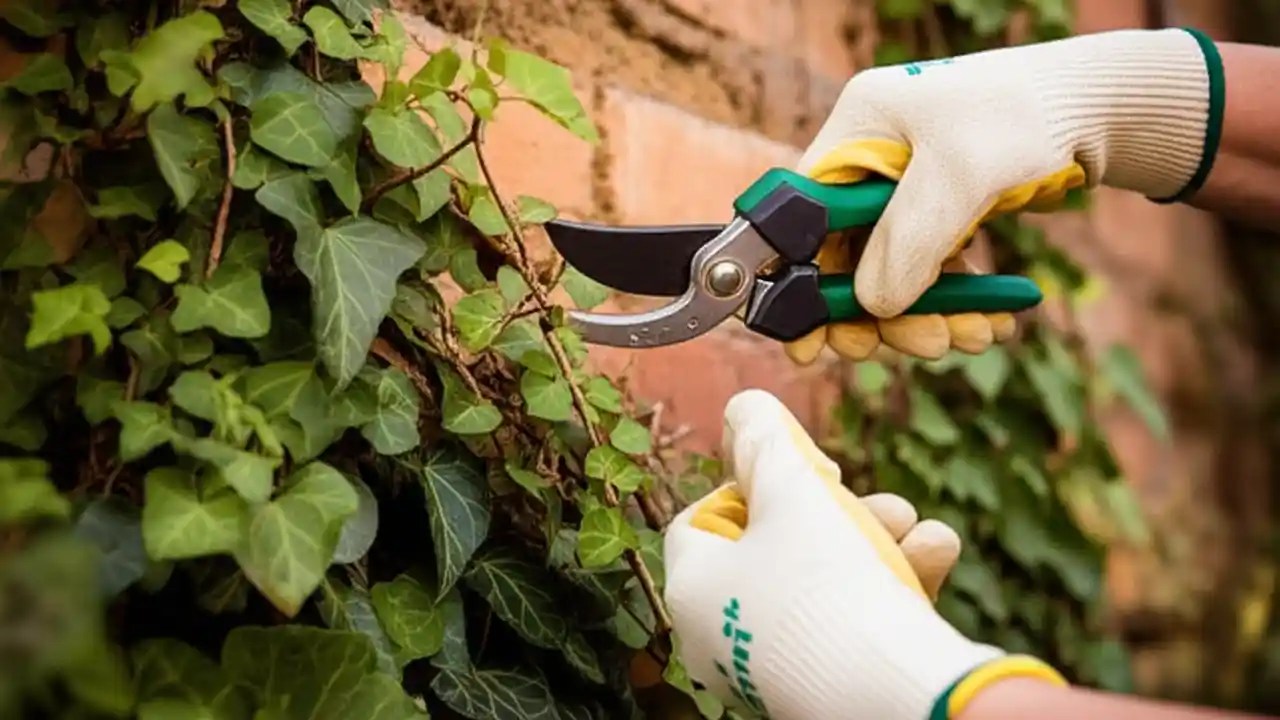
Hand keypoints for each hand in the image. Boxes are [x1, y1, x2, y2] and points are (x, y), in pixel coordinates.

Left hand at [663, 389, 1065, 719]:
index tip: (799, 471)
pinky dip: (891, 587)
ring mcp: (771, 667)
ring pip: (823, 583)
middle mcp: (720, 635)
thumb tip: (743, 409)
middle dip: (836, 510)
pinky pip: (851, 624)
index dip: (751, 484)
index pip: (703, 520)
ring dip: (877, 542)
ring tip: (915, 527)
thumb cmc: (826, 590)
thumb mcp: (794, 493)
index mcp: (693, 589)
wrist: (893, 697)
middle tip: (873, 500)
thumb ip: (766, 443)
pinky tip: (935, 554)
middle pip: (772, 548)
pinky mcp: (824, 687)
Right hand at [786, 28, 1217, 364]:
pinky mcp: (939, 211)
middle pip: (845, 260)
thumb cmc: (1027, 115)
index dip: (800, 286)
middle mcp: (870, 163)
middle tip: (918, 345)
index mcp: (855, 134)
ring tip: (971, 337)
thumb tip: (873, 307)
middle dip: (880, 314)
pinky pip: (930, 271)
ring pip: (892, 275)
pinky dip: (954, 303)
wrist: (1097, 105)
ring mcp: (904, 190)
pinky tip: (988, 324)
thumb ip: (909, 239)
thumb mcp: (961, 172)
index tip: (808, 345)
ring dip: (926, 317)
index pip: (802, 223)